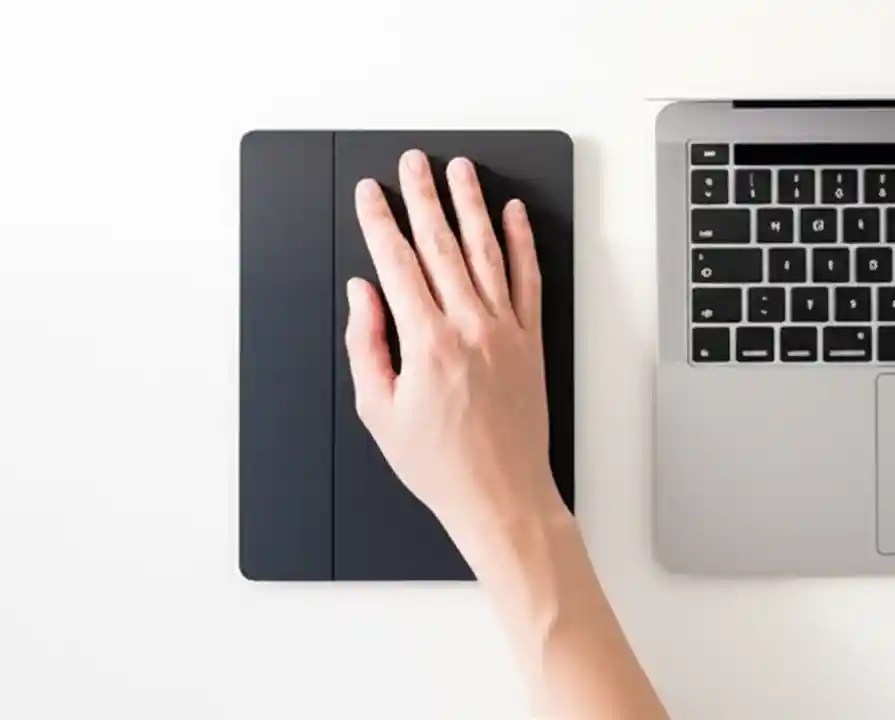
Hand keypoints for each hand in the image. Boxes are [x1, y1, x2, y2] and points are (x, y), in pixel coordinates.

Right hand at [345, 149, 565, 537]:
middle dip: (422, 196)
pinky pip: (528, 280)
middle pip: (441, 244)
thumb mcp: (379, 412)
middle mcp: (470, 327)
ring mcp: (506, 330)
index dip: (379, 220)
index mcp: (426, 343)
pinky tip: (513, 215)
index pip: (397, 262)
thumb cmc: (441, 465)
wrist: (501, 495)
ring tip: (459, 170)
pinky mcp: (531, 342)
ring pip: (486, 251)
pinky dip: (521, 243)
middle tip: (413, 162)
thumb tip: (363, 295)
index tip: (370, 193)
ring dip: (470, 205)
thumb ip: (366, 345)